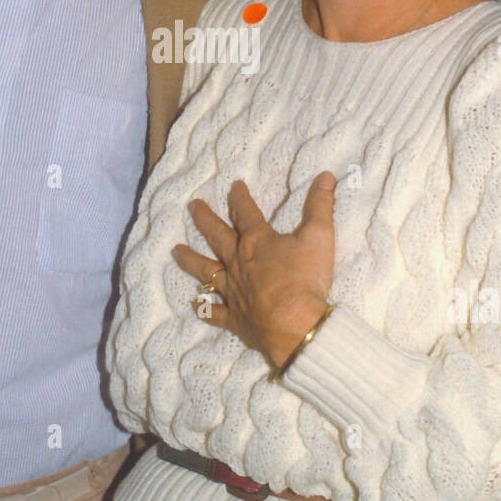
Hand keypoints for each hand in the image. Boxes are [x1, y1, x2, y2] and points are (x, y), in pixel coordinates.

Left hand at [172, 172, 335, 370]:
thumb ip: (320, 206)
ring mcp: (234, 291)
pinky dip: (203, 309)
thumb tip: (326, 176)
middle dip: (205, 219)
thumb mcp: (319, 237)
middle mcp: (239, 263)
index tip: (233, 185)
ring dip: (190, 260)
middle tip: (192, 206)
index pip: (246, 213)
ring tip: (175, 251)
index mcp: (258, 242)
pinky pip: (214, 313)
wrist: (296, 325)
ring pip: (206, 271)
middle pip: (217, 237)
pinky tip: (193, 305)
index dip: (240, 197)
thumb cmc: (305, 280)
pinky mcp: (235, 318)